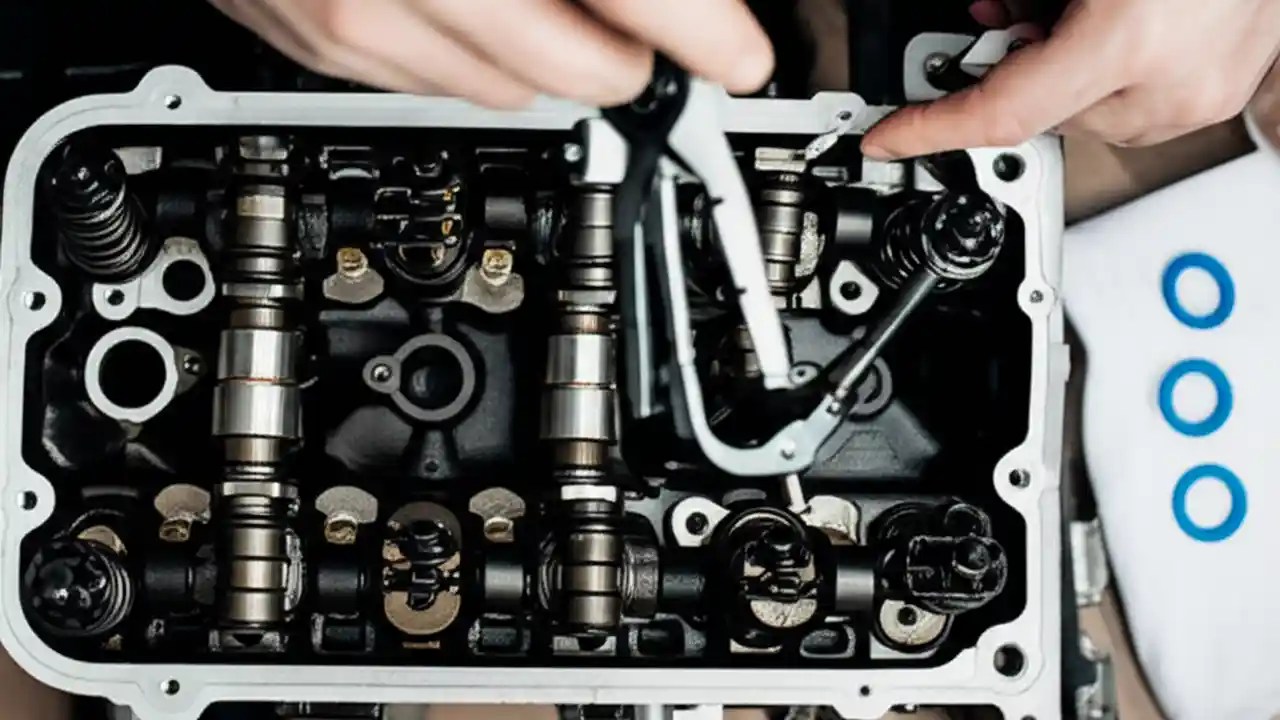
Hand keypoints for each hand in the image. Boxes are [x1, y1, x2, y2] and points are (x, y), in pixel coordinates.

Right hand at [208, 0, 773, 107]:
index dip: (704, 33)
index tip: (737, 57)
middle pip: (574, 67)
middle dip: (625, 60)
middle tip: (644, 37)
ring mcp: (355, 9)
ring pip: (505, 90)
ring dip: (546, 59)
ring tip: (538, 3)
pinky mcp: (318, 38)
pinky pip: (433, 86)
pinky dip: (471, 56)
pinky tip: (463, 4)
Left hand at [863, 0, 1279, 157]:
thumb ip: (1027, 6)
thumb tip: (987, 25)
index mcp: (1130, 41)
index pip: (1001, 112)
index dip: (932, 128)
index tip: (889, 138)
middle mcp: (1171, 83)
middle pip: (1042, 113)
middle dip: (1015, 70)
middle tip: (1006, 19)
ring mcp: (1202, 96)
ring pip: (1084, 114)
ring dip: (1063, 73)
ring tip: (1080, 11)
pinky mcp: (1222, 95)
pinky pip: (1135, 106)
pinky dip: (1107, 76)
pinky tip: (1112, 26)